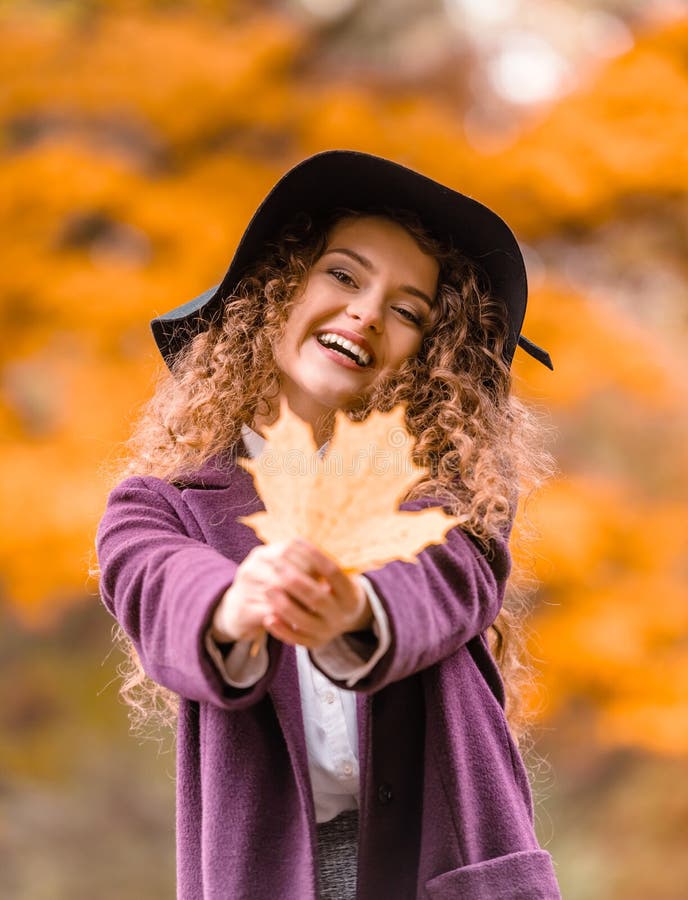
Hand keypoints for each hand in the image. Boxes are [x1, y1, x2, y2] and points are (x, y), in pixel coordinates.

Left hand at [211, 539, 371, 649]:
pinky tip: (267, 617)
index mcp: (351, 594)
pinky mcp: (314, 643)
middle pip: (317, 597)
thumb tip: (310, 529)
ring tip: (266, 588)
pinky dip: (281, 629)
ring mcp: (328, 631)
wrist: (346, 619)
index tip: (295, 540)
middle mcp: (341, 614)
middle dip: (294, 581)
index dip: (315, 556)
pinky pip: (296, 639)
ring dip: (284, 605)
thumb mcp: (341, 575)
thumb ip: (327, 560)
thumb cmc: (337, 588)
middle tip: (275, 563)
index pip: (334, 572)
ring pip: (304, 620)